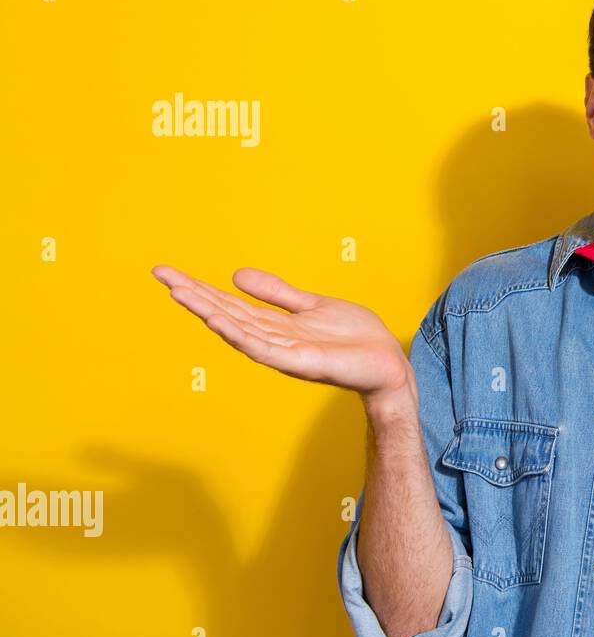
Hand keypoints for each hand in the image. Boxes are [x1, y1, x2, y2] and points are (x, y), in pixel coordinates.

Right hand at [150, 265, 413, 400]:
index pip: (229, 304)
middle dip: (194, 295)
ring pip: (237, 330)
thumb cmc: (355, 339)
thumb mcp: (311, 305)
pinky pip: (262, 348)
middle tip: (162, 275)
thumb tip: (236, 276)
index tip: (169, 272)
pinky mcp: (300, 363)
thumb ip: (277, 294)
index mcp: (274, 325)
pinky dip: (238, 334)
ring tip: (181, 292)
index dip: (199, 288)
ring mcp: (283, 352)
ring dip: (208, 311)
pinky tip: (217, 320)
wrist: (387, 363)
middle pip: (225, 314)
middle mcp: (272, 340)